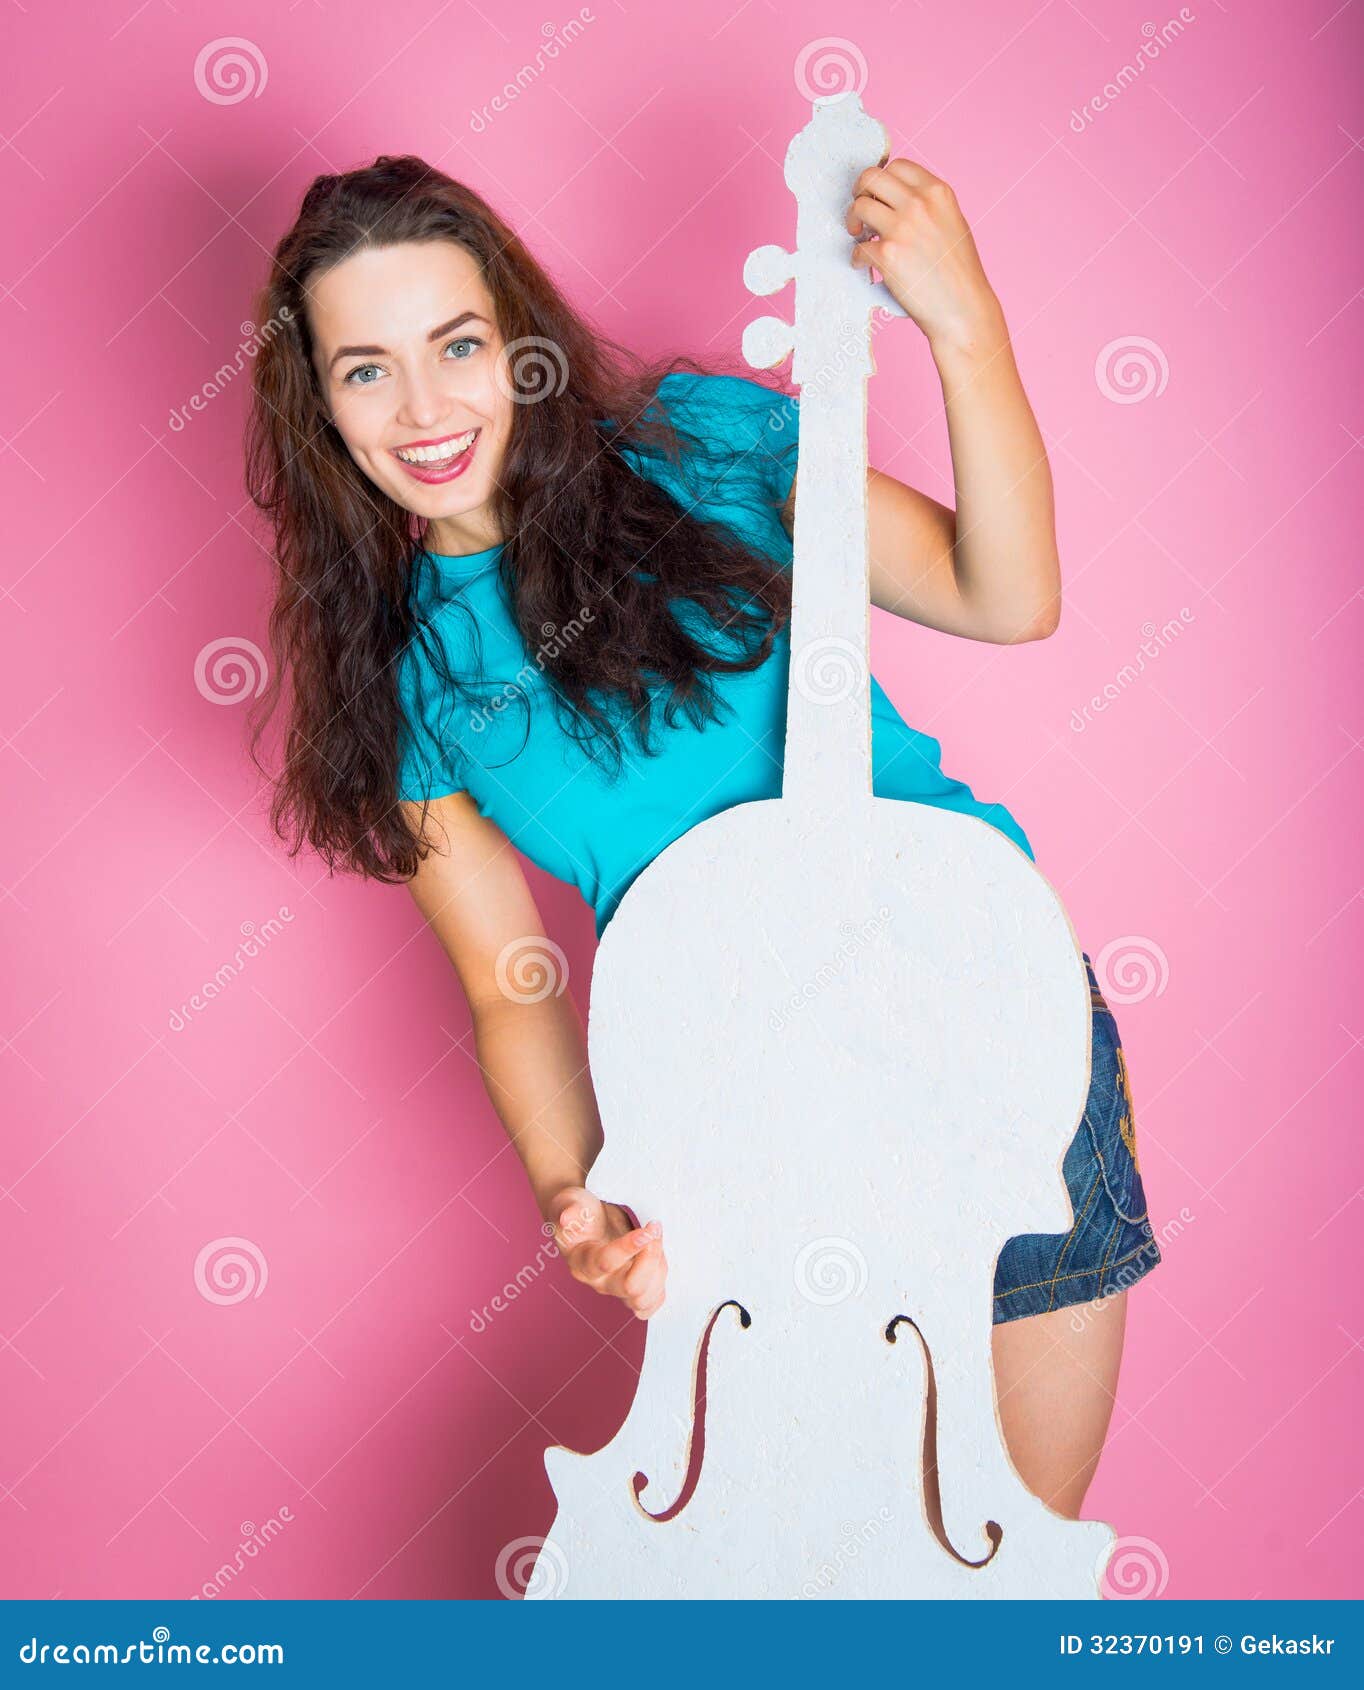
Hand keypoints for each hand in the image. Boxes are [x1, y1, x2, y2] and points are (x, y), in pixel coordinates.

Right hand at [547, 1185, 667, 1319]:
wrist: (587, 1219)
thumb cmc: (579, 1210)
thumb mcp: (570, 1201)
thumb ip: (569, 1208)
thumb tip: (567, 1218)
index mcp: (582, 1262)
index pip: (606, 1262)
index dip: (629, 1248)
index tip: (647, 1230)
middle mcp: (599, 1281)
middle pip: (631, 1287)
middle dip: (651, 1258)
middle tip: (655, 1229)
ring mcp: (616, 1289)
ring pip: (643, 1298)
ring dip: (659, 1269)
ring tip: (657, 1240)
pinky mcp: (631, 1291)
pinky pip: (649, 1304)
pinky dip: (660, 1287)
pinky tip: (658, 1261)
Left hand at [846, 157, 1004, 352]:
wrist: (963, 309)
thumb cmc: (959, 273)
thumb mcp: (953, 222)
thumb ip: (928, 205)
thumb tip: (896, 199)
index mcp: (938, 192)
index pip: (898, 166)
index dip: (881, 180)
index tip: (877, 195)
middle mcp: (919, 204)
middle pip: (871, 178)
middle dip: (859, 193)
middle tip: (861, 213)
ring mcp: (902, 228)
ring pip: (859, 207)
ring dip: (853, 222)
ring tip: (861, 239)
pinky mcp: (887, 256)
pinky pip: (858, 248)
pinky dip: (857, 258)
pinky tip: (867, 267)